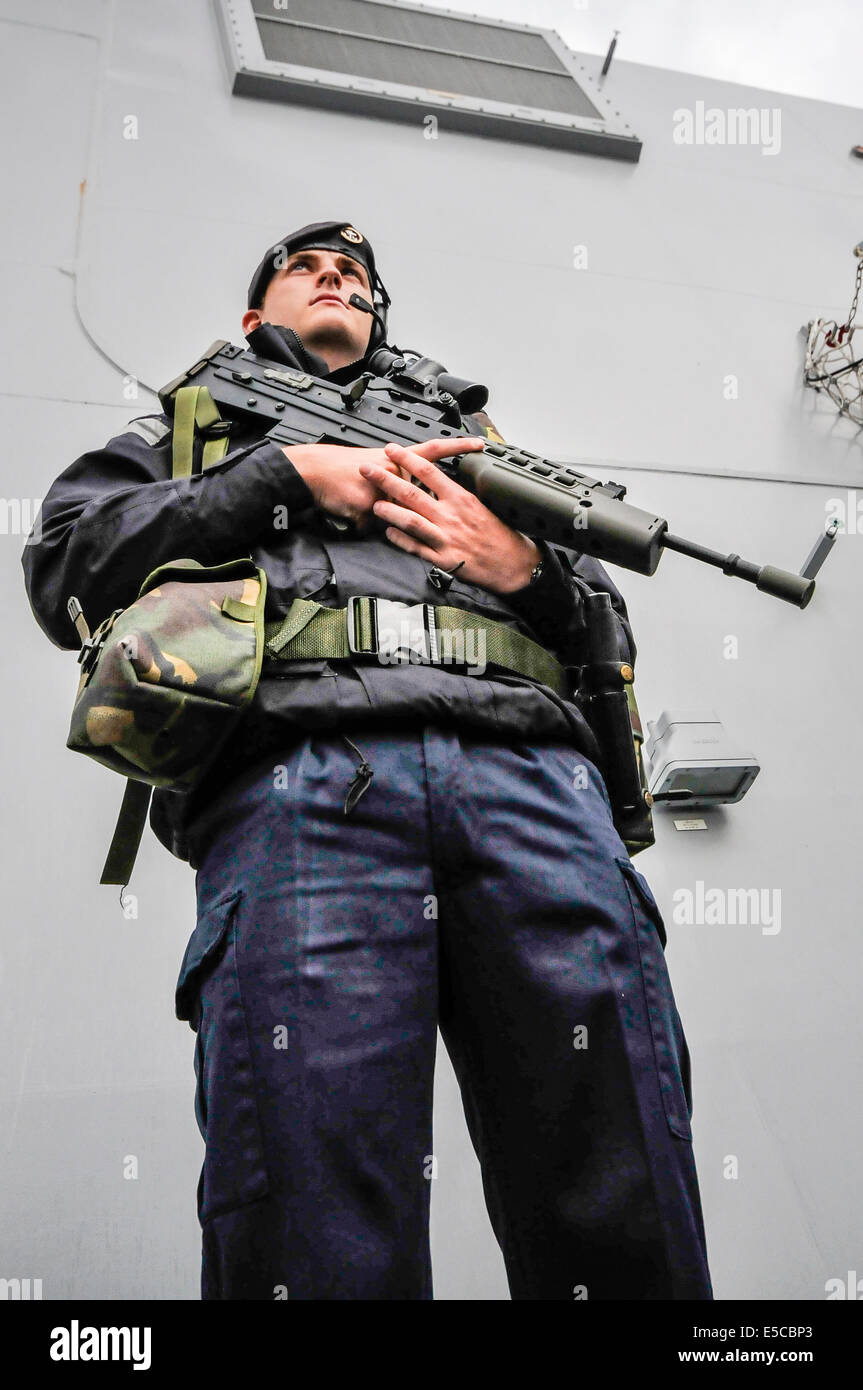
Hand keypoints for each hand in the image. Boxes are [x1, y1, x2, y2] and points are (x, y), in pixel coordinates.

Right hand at [282, 437, 485, 531]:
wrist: (312, 470)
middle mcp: (394, 470)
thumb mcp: (373, 467)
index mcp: (397, 459)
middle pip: (415, 496)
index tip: (479, 444)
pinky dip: (359, 522)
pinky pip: (371, 526)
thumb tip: (407, 497)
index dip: (457, 446)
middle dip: (403, 506)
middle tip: (386, 500)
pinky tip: (347, 508)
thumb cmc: (340, 468)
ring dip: (377, 516)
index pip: (433, 450)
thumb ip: (395, 480)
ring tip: (357, 502)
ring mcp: (383, 488)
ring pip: (393, 515)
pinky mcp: (368, 505)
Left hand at [358, 442, 541, 593]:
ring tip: (374, 504)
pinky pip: (417, 548)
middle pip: (413, 493)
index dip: (408, 459)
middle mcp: (451, 516)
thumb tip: (440, 481)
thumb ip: (458, 494)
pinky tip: (389, 533)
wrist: (513, 564)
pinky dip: (401, 540)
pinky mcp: (443, 560)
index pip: (430, 472)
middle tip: (367, 469)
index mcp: (462, 499)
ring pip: (411, 521)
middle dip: (387, 479)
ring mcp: (445, 539)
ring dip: (390, 511)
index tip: (392, 450)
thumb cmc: (500, 535)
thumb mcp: (482, 506)